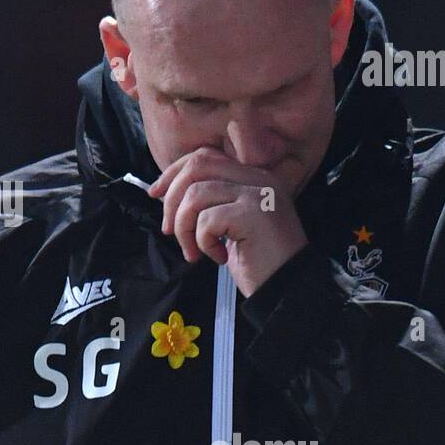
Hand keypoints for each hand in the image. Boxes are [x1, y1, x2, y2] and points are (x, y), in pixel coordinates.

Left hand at [147, 147, 308, 296]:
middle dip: (172, 199)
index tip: (155, 194)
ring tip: (195, 251)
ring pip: (196, 195)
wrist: (289, 288)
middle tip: (170, 230)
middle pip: (197, 167)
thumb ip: (210, 200)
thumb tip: (166, 191)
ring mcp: (258, 194)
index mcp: (254, 177)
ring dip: (185, 228)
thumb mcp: (230, 224)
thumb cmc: (258, 260)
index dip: (174, 172)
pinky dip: (203, 242)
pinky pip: (207, 220)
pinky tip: (219, 256)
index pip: (205, 156)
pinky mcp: (254, 214)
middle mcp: (259, 179)